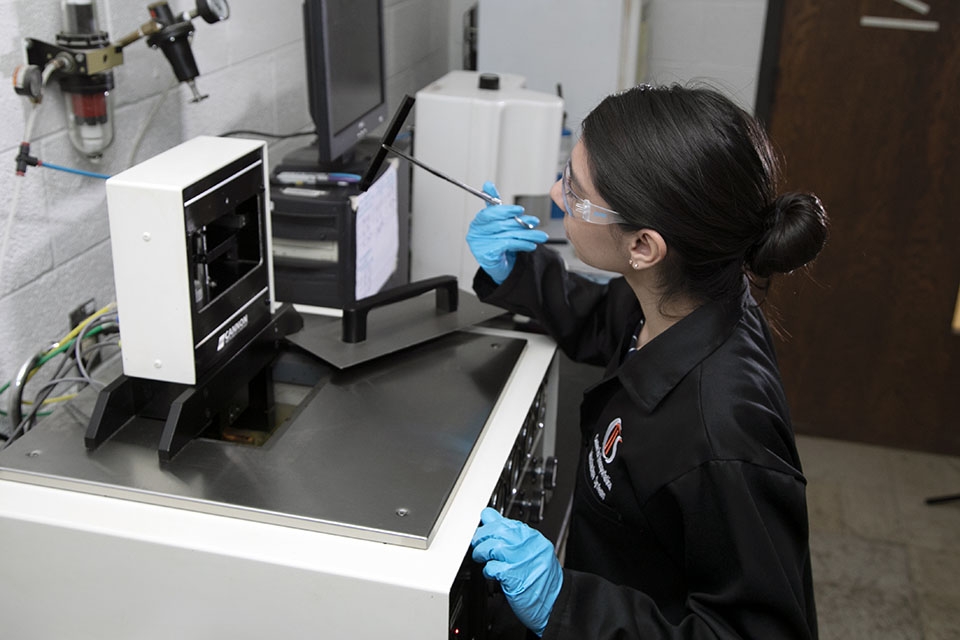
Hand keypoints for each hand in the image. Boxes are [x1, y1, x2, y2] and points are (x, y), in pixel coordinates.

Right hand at [466, 182, 547, 283]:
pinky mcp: (487, 255)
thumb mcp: (497, 221)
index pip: (490, 213)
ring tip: (540, 236)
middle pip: (501, 224)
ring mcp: (479, 245)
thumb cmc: (497, 241)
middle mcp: (476, 233)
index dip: (506, 210)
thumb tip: (487, 185)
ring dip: (527, 235)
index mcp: (478, 222)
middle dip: (521, 222)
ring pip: (507, 235)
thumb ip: (495, 205)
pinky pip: (508, 246)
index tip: (520, 210)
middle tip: (535, 221)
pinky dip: (522, 244)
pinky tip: (531, 245)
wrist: (498, 264)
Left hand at [471, 507, 562, 635]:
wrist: (554, 603)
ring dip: (481, 553)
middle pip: (498, 531)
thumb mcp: (530, 552)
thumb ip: (510, 534)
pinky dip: (487, 570)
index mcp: (534, 538)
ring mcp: (522, 561)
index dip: (490, 526)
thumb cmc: (541, 578)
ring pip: (492, 547)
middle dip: (482, 537)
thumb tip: (489, 516)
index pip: (506, 522)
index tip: (483, 531)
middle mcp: (529, 547)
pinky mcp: (514, 577)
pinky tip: (490, 573)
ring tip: (482, 558)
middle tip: (478, 544)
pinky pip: (492, 567)